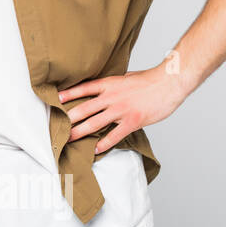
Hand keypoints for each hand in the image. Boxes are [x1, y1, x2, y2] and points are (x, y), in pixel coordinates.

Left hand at [59, 65, 188, 152]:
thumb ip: (113, 84)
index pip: (84, 88)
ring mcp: (121, 110)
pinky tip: (95, 149)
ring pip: (95, 123)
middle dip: (68, 119)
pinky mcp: (132, 121)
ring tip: (68, 139)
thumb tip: (103, 88)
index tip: (56, 99)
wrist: (169, 83)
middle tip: (56, 126)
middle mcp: (112, 97)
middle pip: (84, 109)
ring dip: (80, 132)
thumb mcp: (126, 77)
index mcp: (109, 84)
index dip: (69, 94)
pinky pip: (115, 135)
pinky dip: (104, 143)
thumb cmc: (149, 80)